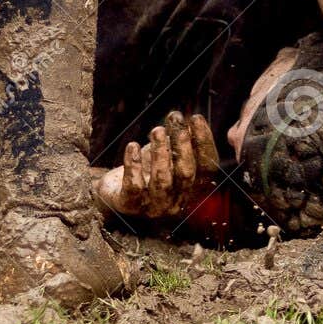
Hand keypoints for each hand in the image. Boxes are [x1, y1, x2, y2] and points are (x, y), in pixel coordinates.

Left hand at [93, 111, 219, 219]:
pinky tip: (132, 145)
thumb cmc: (146, 170)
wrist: (115, 194)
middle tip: (176, 121)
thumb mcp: (165, 154)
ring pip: (162, 180)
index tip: (195, 117)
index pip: (207, 167)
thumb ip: (178, 140)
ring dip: (160, 152)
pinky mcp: (131, 205)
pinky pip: (134, 186)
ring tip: (157, 130)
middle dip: (182, 145)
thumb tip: (187, 118)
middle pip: (186, 173)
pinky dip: (133, 164)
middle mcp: (177, 200)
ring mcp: (154, 206)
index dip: (204, 142)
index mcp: (192, 188)